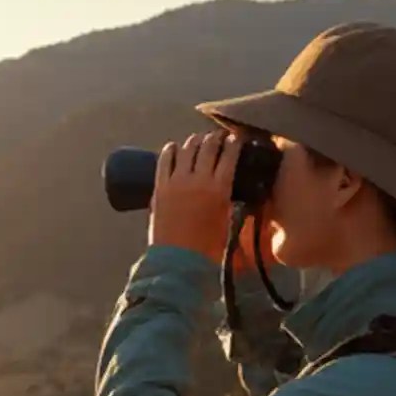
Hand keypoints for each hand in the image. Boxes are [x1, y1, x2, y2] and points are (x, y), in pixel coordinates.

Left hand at [149, 130, 280, 274]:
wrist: (179, 260)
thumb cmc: (208, 246)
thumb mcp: (227, 220)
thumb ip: (229, 202)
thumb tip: (232, 192)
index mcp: (220, 187)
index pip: (229, 154)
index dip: (234, 142)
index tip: (236, 138)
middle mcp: (198, 179)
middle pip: (208, 146)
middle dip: (214, 137)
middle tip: (218, 136)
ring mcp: (176, 181)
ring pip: (186, 149)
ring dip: (194, 141)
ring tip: (198, 140)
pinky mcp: (159, 187)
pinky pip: (164, 161)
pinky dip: (170, 150)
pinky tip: (173, 146)